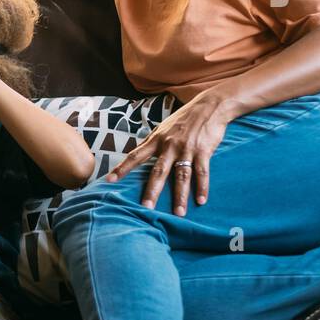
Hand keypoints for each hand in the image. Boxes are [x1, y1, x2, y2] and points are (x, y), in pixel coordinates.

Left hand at [105, 93, 231, 214]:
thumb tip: (136, 155)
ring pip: (181, 176)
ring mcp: (186, 149)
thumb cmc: (184, 119)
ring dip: (180, 196)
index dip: (122, 168)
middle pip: (158, 171)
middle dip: (152, 190)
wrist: (209, 106)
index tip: (110, 180)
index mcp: (156, 140)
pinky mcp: (203, 150)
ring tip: (179, 213)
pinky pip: (202, 172)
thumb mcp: (163, 128)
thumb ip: (151, 143)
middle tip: (145, 207)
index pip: (135, 156)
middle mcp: (169, 145)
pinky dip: (202, 187)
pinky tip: (201, 200)